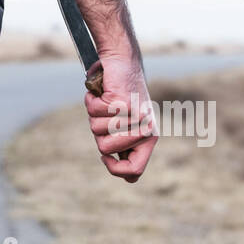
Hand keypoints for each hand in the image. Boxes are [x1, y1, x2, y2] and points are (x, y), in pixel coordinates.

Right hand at [84, 51, 157, 182]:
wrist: (122, 63)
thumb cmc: (120, 98)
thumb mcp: (125, 127)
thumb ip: (126, 150)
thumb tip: (130, 180)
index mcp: (150, 139)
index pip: (134, 172)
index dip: (115, 168)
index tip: (106, 157)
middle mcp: (146, 130)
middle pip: (106, 150)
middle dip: (100, 133)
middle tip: (108, 115)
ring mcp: (135, 117)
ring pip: (97, 130)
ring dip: (95, 114)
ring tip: (107, 102)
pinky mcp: (123, 103)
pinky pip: (95, 112)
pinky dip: (93, 101)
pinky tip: (104, 92)